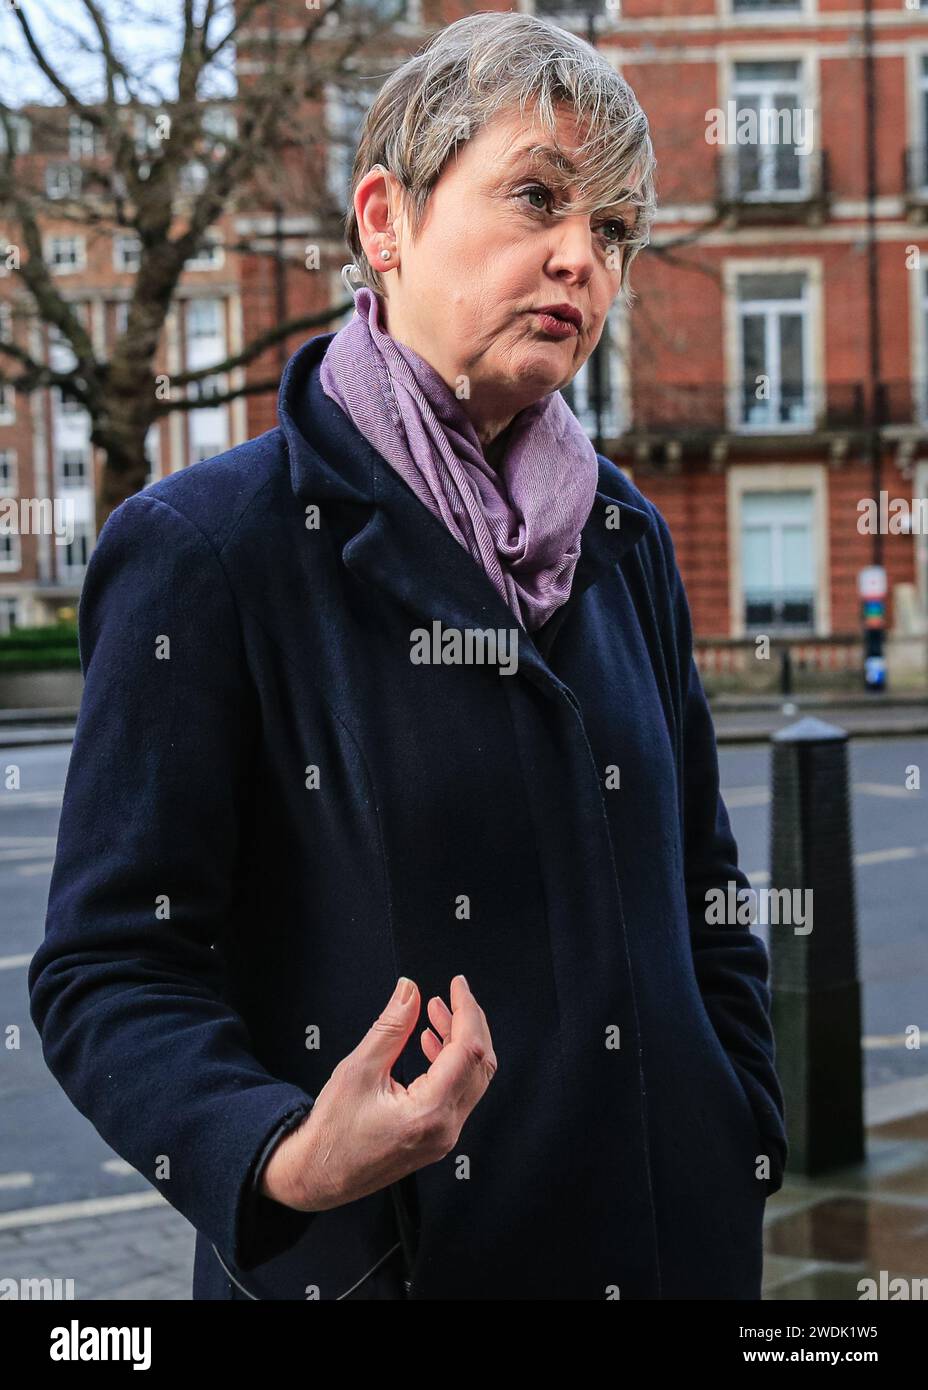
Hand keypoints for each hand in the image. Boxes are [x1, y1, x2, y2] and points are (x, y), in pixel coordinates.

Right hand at [260, 975, 496, 1212]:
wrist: (317, 1175)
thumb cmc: (332, 1132)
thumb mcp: (359, 1068)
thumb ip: (391, 1026)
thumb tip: (410, 992)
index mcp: (429, 1112)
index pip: (468, 1051)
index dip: (467, 1011)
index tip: (459, 986)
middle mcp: (445, 1129)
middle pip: (480, 1065)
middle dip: (468, 1023)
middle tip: (451, 996)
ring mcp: (444, 1137)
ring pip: (472, 1079)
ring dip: (459, 1042)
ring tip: (436, 1014)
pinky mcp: (437, 1138)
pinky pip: (458, 1094)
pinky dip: (451, 1064)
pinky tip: (430, 1044)